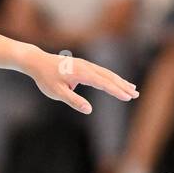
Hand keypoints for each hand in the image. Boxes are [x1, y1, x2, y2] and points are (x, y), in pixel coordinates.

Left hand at [21, 45, 138, 114]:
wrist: (38, 62)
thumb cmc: (46, 79)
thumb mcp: (57, 93)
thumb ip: (73, 101)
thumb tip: (89, 110)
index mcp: (82, 73)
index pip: (103, 83)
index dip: (116, 91)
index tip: (128, 97)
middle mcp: (87, 67)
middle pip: (109, 77)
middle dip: (123, 86)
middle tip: (136, 94)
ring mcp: (86, 65)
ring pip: (106, 73)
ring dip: (119, 81)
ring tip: (132, 88)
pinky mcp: (83, 65)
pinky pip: (101, 71)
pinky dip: (111, 77)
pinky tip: (116, 82)